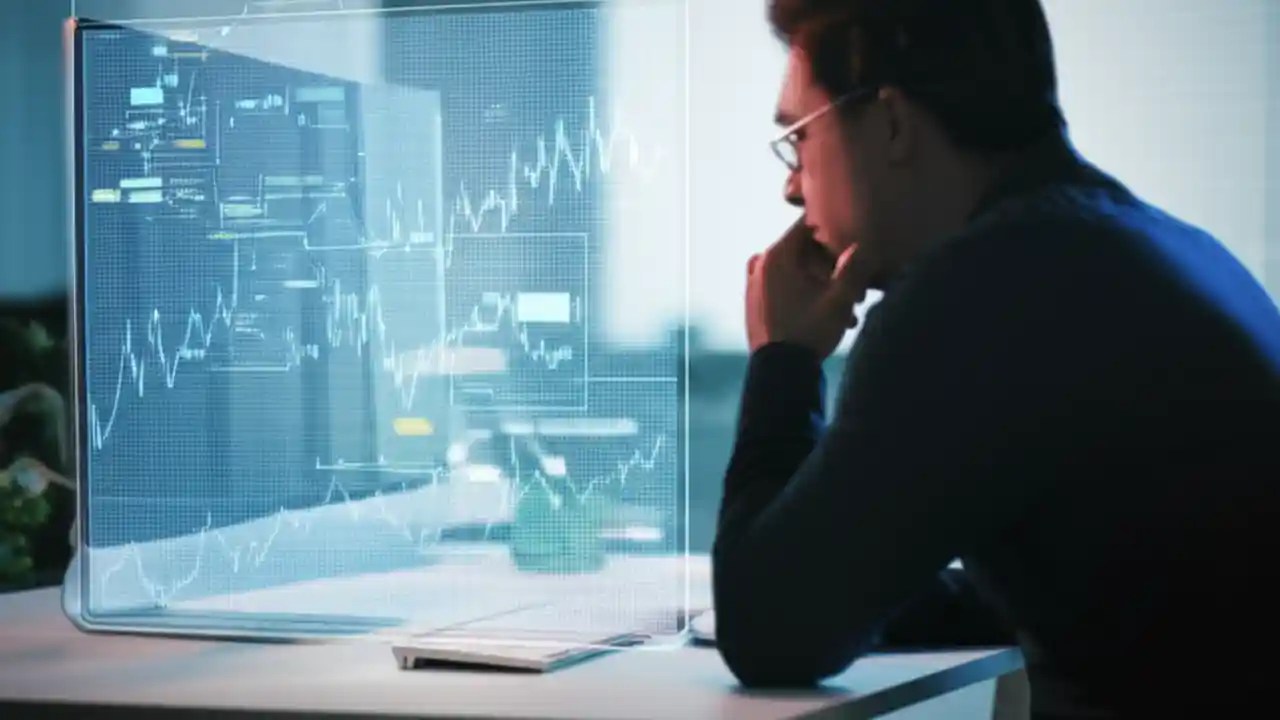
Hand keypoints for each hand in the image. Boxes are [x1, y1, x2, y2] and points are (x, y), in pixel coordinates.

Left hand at [745, 216, 874, 357]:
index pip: (808, 225)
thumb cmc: (809, 332)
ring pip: (796, 273)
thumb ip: (854, 267)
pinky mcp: (754, 305)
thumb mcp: (840, 299)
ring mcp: (753, 285)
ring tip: (847, 312)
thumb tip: (864, 245)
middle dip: (832, 267)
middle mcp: (760, 265)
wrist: (778, 374)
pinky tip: (826, 318)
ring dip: (822, 286)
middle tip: (858, 291)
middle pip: (803, 251)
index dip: (834, 233)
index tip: (852, 247)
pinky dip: (804, 295)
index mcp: (777, 256)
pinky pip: (783, 289)